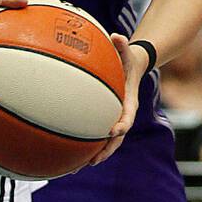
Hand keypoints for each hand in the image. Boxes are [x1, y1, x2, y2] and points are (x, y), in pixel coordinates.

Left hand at [85, 34, 147, 165]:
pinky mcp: (105, 117)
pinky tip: (69, 151)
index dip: (121, 125)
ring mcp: (114, 118)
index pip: (127, 116)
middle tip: (92, 161)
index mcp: (129, 101)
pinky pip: (96, 133)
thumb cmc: (127, 57)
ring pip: (106, 142)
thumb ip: (123, 45)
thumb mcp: (127, 50)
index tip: (112, 132)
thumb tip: (116, 35)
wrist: (133, 65)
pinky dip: (86, 143)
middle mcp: (122, 113)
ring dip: (94, 154)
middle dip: (105, 151)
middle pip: (116, 138)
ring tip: (76, 166)